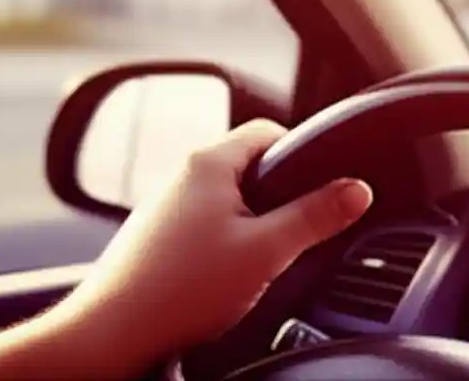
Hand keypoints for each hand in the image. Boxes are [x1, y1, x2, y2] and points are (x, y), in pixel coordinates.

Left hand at [52, 119, 372, 375]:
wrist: (110, 337)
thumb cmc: (179, 290)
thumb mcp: (266, 252)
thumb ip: (316, 217)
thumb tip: (358, 190)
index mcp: (210, 163)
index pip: (270, 131)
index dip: (304, 156)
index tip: (322, 191)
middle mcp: (184, 176)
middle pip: (252, 168)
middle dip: (280, 199)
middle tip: (293, 236)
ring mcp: (166, 208)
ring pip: (230, 201)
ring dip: (253, 226)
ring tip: (258, 264)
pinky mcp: (158, 239)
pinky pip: (207, 227)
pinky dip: (226, 246)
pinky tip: (227, 280)